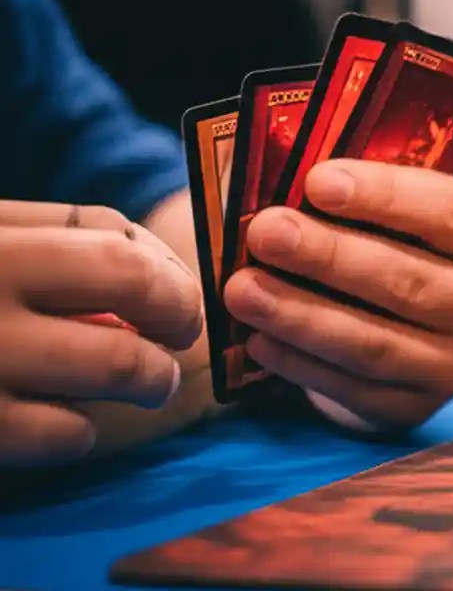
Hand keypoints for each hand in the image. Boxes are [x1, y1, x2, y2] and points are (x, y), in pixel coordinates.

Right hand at [0, 202, 202, 466]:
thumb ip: (63, 242)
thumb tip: (164, 272)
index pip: (112, 233)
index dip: (166, 267)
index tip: (175, 295)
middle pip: (134, 281)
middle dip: (180, 311)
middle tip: (178, 337)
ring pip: (121, 364)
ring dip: (152, 378)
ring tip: (145, 383)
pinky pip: (71, 432)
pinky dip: (81, 429)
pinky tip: (59, 417)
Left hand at [223, 160, 452, 430]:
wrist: (399, 321)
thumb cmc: (383, 242)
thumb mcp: (384, 205)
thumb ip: (349, 184)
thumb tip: (279, 160)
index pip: (449, 214)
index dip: (386, 196)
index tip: (317, 180)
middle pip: (410, 281)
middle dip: (330, 256)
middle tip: (266, 232)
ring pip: (377, 344)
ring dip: (303, 315)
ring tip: (241, 290)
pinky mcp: (418, 409)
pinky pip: (356, 390)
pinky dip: (302, 366)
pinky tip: (258, 341)